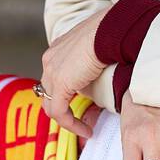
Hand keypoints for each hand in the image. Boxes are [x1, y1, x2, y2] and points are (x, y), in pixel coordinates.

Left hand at [38, 8, 111, 138]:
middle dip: (63, 109)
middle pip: (48, 92)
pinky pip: (59, 112)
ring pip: (51, 104)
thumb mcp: (97, 47)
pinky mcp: (59, 84)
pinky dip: (71, 124)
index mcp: (57, 49)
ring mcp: (51, 71)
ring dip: (67, 120)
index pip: (53, 78)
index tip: (83, 103)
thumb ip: (92, 61)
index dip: (65, 94)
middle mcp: (50, 59)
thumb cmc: (111, 33)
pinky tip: (86, 130)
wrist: (109, 29)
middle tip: (80, 120)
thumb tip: (100, 75)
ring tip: (85, 129)